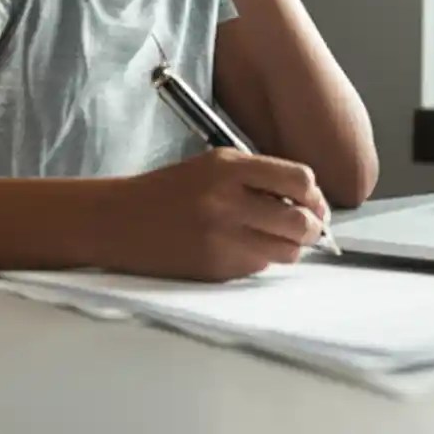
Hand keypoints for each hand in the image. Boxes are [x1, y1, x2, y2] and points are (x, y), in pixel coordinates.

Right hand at [93, 148, 330, 281]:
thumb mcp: (214, 165)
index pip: (300, 180)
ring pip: (286, 252)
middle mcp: (228, 202)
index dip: (314, 195)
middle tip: (307, 228)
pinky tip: (238, 248)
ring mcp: (222, 239)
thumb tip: (308, 199)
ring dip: (289, 248)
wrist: (119, 220)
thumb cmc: (170, 191)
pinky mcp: (215, 268)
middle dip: (311, 228)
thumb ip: (260, 176)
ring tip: (273, 239)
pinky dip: (258, 260)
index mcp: (230, 168)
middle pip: (300, 222)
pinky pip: (258, 268)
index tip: (313, 203)